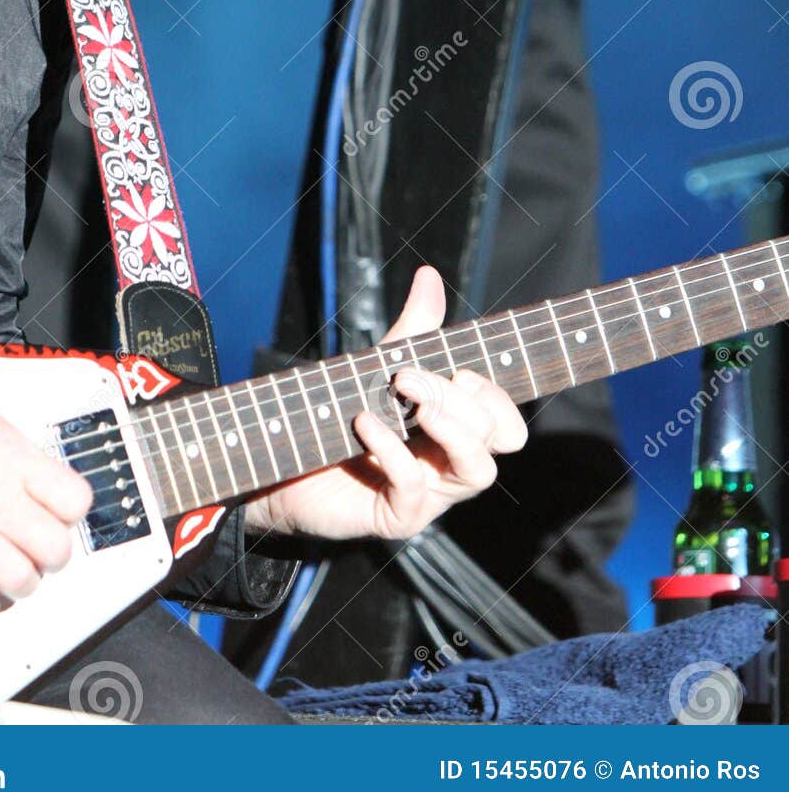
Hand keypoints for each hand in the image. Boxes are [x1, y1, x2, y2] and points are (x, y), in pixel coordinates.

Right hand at [0, 379, 91, 620]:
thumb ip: (14, 449)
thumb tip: (29, 468)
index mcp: (13, 460)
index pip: (75, 501)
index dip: (70, 513)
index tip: (60, 516)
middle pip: (55, 550)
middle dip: (53, 557)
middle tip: (41, 553)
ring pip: (19, 582)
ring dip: (20, 586)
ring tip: (11, 578)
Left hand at [244, 266, 527, 543]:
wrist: (285, 465)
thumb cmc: (341, 418)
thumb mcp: (380, 367)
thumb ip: (412, 329)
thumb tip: (429, 276)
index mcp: (456, 430)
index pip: (507, 421)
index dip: (495, 395)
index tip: (460, 372)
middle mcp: (452, 464)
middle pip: (495, 436)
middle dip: (456, 398)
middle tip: (406, 376)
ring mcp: (431, 494)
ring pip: (477, 469)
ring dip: (448, 426)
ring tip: (407, 399)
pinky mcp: (398, 515)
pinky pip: (415, 487)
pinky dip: (393, 450)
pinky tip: (365, 424)